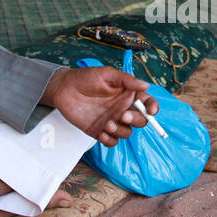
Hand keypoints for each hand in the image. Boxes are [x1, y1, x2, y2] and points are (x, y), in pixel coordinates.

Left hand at [42, 66, 158, 146]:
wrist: (64, 89)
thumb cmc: (85, 78)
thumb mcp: (107, 74)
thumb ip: (126, 80)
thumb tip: (146, 85)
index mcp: (128, 94)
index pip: (147, 103)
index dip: (152, 108)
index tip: (151, 111)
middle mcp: (122, 109)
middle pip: (140, 121)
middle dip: (136, 120)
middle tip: (123, 116)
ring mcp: (112, 121)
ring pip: (127, 133)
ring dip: (121, 131)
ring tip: (107, 124)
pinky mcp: (100, 131)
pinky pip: (112, 142)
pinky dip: (110, 140)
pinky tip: (101, 133)